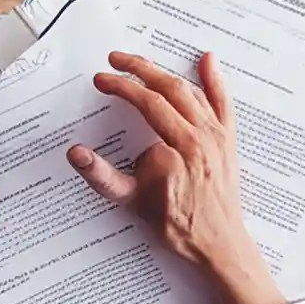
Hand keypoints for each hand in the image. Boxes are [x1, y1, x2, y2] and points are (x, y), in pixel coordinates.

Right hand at [66, 51, 285, 303]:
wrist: (217, 243)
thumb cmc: (177, 224)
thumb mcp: (131, 201)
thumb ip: (101, 175)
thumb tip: (77, 154)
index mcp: (176, 148)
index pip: (143, 103)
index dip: (120, 87)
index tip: (102, 81)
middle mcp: (200, 136)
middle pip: (167, 89)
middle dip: (137, 69)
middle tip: (115, 60)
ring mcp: (217, 136)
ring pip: (190, 91)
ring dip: (163, 71)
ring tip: (141, 62)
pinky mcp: (228, 139)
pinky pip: (223, 103)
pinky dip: (216, 79)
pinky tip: (208, 60)